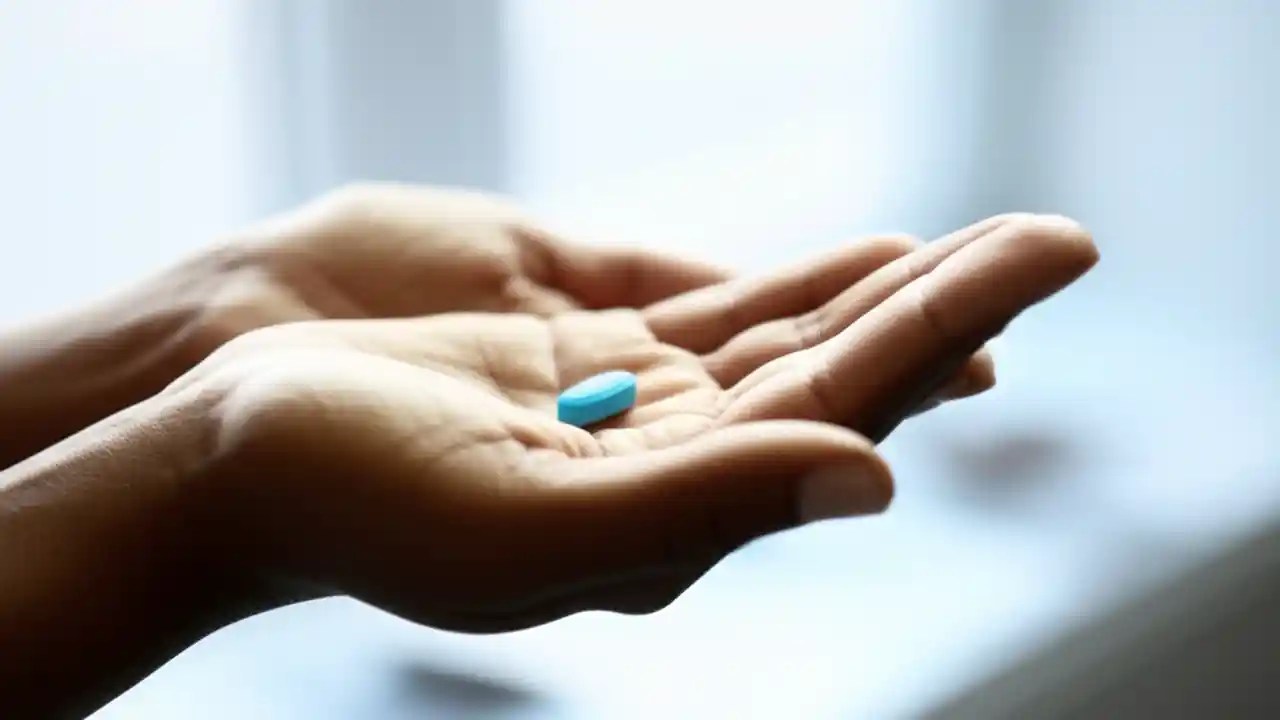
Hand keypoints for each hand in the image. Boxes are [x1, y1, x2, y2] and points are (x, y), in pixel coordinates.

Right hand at [181, 213, 1095, 631]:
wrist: (236, 454)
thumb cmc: (358, 495)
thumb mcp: (531, 517)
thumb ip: (707, 501)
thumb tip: (878, 479)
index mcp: (676, 520)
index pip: (843, 411)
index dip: (947, 333)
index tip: (1041, 263)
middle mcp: (675, 473)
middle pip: (844, 374)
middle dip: (953, 304)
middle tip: (1061, 235)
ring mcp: (638, 417)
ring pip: (796, 344)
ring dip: (892, 290)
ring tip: (990, 241)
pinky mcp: (591, 366)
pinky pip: (724, 320)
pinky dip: (802, 286)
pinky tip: (866, 262)